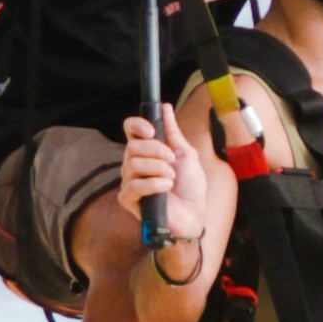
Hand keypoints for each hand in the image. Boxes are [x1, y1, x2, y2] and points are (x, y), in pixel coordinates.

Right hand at [123, 104, 212, 271]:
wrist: (194, 214)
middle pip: (132, 146)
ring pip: (132, 164)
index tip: (151, 129)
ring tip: (171, 178)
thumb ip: (173, 132)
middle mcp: (134, 164)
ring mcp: (129, 181)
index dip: (136, 125)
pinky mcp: (128, 199)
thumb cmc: (190, 187)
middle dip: (156, 151)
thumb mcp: (186, 154)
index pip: (130, 130)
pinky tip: (166, 187)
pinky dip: (153, 184)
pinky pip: (133, 185)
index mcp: (146, 151)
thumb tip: (165, 107)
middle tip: (171, 161)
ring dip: (158, 169)